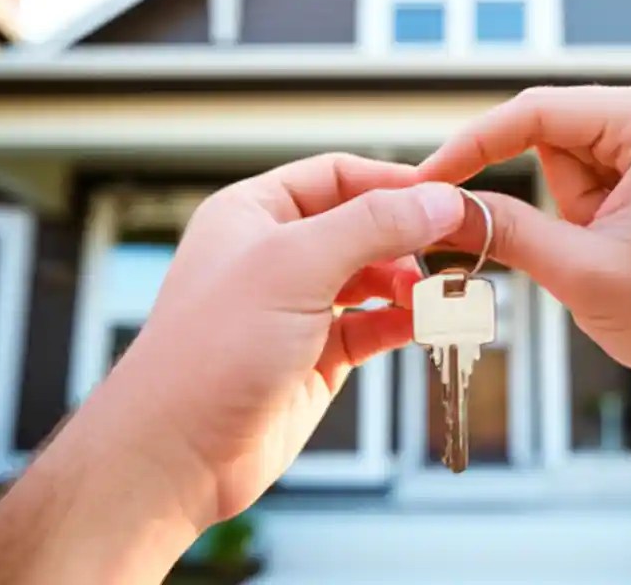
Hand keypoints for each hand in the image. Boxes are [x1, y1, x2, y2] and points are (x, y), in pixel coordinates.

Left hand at [86, 154, 462, 526]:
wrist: (178, 453)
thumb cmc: (210, 352)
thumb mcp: (295, 267)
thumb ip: (371, 227)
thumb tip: (437, 201)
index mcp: (253, 214)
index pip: (336, 176)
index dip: (391, 183)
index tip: (442, 198)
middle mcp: (274, 256)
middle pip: (360, 227)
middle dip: (407, 237)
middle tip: (452, 248)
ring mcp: (295, 308)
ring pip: (370, 279)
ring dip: (408, 283)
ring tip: (437, 294)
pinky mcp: (313, 358)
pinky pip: (370, 327)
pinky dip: (401, 323)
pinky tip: (425, 324)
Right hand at [420, 84, 630, 381]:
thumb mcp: (579, 272)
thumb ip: (503, 229)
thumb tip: (435, 210)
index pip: (539, 111)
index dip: (474, 145)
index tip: (428, 181)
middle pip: (550, 132)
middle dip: (541, 194)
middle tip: (550, 248)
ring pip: (564, 158)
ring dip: (565, 211)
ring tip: (608, 257)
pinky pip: (588, 177)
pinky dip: (578, 216)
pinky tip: (614, 252)